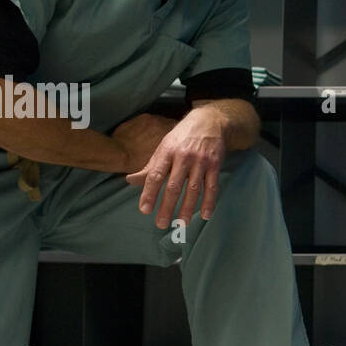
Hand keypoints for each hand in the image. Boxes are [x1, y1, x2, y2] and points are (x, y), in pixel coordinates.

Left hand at [123, 108, 228, 228]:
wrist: (210, 121)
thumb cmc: (182, 137)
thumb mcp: (164, 147)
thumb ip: (150, 167)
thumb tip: (131, 180)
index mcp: (167, 151)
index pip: (156, 175)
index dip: (149, 193)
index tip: (145, 210)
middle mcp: (183, 156)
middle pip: (174, 185)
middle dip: (167, 206)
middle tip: (161, 224)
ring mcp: (201, 161)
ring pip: (193, 189)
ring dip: (187, 208)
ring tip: (181, 223)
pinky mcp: (215, 165)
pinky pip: (212, 187)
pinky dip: (209, 202)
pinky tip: (206, 215)